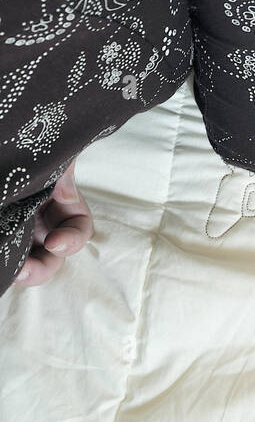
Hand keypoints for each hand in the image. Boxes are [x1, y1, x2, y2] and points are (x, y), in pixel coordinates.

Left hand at [12, 160, 93, 286]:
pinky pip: (6, 255)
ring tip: (9, 273)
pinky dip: (4, 263)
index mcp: (60, 202)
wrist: (4, 155)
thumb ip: (62, 170)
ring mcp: (20, 230)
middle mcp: (43, 220)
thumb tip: (66, 196)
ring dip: (21, 271)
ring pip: (28, 261)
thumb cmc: (25, 148)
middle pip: (53, 255)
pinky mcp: (3, 236)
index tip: (53, 242)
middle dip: (41, 268)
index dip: (72, 240)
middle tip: (24, 271)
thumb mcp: (45, 156)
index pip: (79, 227)